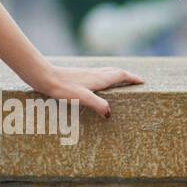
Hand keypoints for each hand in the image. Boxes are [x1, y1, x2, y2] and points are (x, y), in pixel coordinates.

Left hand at [29, 64, 143, 119]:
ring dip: (115, 75)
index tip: (143, 81)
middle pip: (115, 71)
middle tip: (135, 81)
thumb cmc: (62, 88)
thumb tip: (110, 114)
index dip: (132, 78)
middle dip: (127, 76)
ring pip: (105, 72)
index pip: (120, 75)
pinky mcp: (77, 76)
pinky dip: (104, 77)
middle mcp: (94, 73)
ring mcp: (85, 73)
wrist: (44, 77)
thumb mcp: (82, 98)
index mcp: (99, 78)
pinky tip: (96, 84)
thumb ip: (98, 105)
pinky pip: (96, 74)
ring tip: (120, 82)